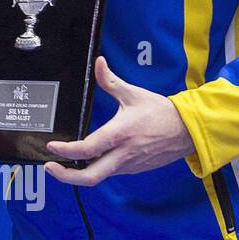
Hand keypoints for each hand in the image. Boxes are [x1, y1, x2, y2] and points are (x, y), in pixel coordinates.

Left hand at [42, 57, 195, 185]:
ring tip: (62, 163)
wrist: (189, 131)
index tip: (52, 146)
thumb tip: (98, 62)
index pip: (86, 149)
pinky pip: (110, 173)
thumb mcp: (133, 94)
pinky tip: (85, 161)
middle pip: (90, 177)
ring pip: (99, 176)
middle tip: (49, 166)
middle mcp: (122, 155)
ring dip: (79, 174)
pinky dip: (94, 170)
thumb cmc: (161, 112)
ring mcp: (128, 165)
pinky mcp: (134, 169)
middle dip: (65, 176)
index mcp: (119, 135)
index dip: (65, 150)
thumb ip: (110, 80)